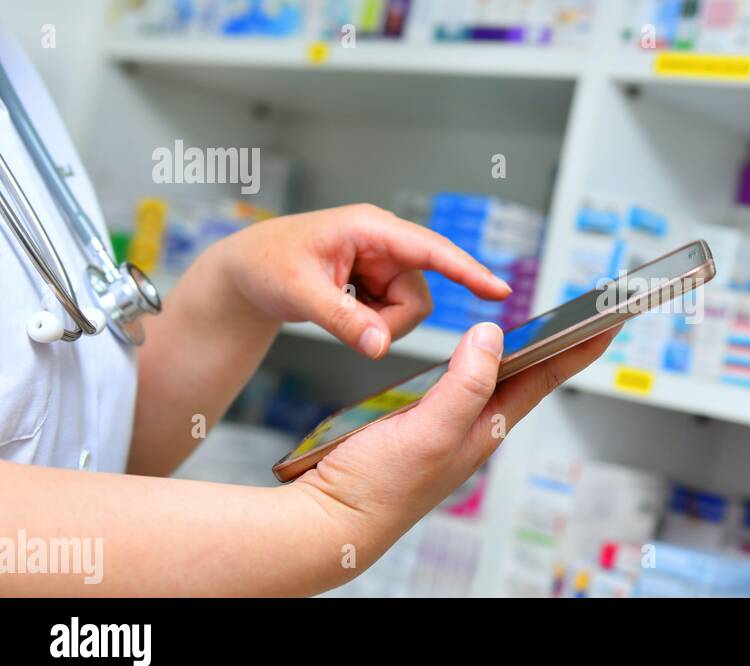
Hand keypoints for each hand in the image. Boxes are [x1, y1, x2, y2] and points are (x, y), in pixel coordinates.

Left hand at [213, 203, 511, 357]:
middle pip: (419, 296)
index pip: (431, 250)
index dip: (467, 271)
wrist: (246, 270)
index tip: (499, 291)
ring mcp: (384, 263)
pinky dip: (372, 324)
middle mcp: (385, 243)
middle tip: (349, 325)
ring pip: (409, 310)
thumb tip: (378, 347)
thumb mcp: (299, 292)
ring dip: (379, 325)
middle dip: (390, 322)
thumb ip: (342, 321)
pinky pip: (395, 315)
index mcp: (371, 229)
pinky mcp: (380, 282)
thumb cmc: (266, 263)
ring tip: (339, 313)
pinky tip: (344, 311)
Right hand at [290, 322, 617, 571]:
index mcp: (485, 430)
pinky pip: (452, 386)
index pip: (542, 379)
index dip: (577, 350)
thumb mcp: (430, 431)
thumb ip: (464, 383)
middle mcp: (471, 428)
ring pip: (487, 379)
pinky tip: (468, 356)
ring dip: (514, 354)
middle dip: (554, 346)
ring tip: (544, 330)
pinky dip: (467, 364)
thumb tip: (492, 336)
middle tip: (584, 317)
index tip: (607, 323)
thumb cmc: (377, 490)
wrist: (329, 523)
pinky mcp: (415, 424)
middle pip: (522, 377)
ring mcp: (444, 427)